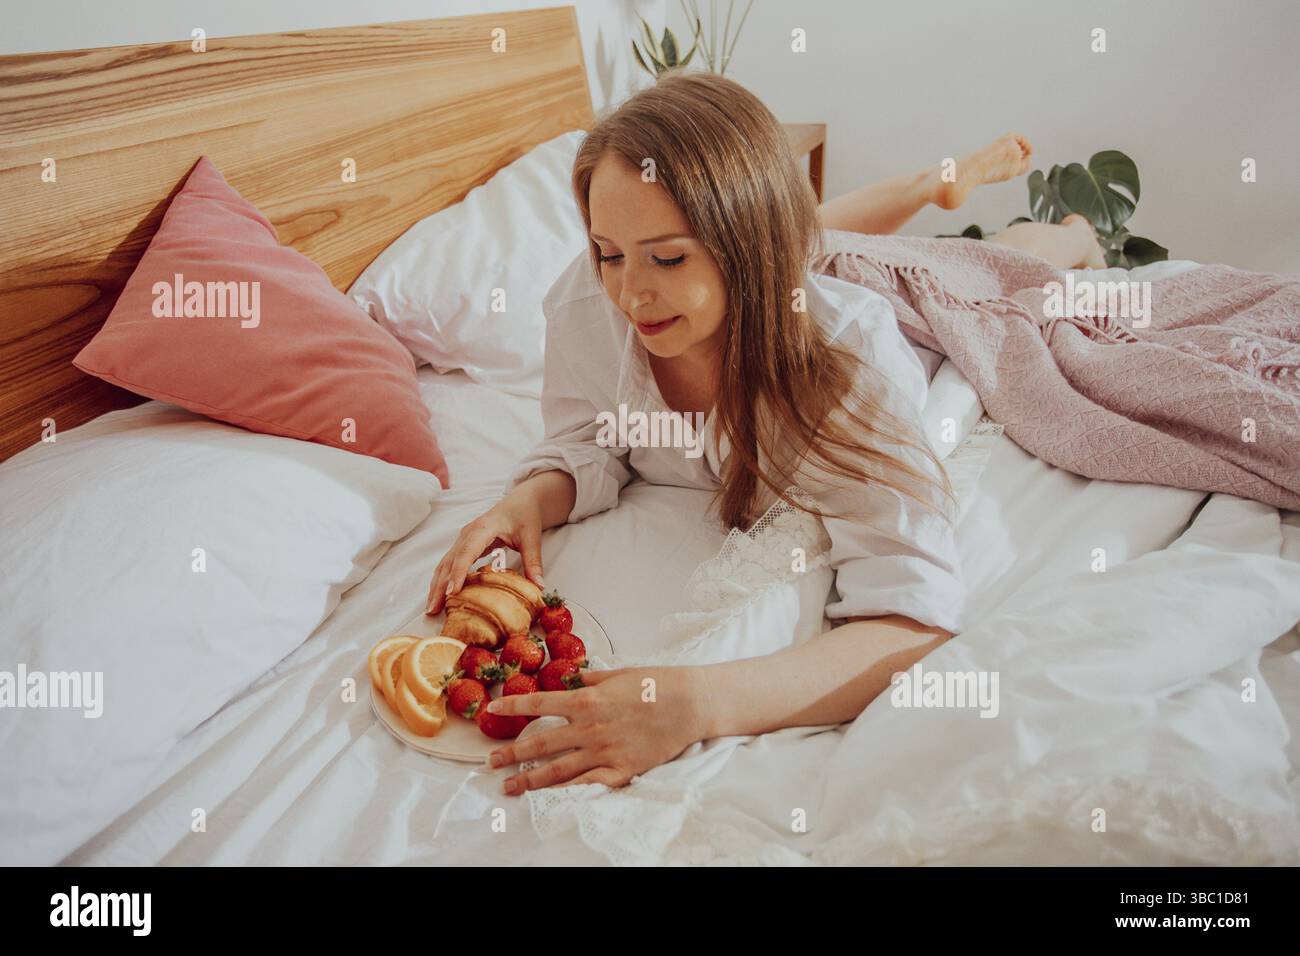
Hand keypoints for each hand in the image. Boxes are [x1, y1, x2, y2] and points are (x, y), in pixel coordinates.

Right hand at [426, 497, 543, 614]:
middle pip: (450, 561)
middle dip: (440, 585)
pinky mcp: (464, 545)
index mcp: (484, 527)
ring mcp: (463, 538)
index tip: (452, 592)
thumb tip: (539, 587)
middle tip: (433, 610)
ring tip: (431, 609)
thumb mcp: (532, 538)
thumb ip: (534, 562)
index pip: (467, 552)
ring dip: (437, 585)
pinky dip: (442, 580)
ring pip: (445, 564)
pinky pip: (449, 564)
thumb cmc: (525, 516)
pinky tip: (440, 596)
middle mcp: (468, 532)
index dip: (459, 572)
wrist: (521, 501)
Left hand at [484, 666, 710, 793]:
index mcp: (586, 700)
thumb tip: (573, 677)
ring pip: (558, 770)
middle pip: (540, 743)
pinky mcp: (621, 770)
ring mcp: (604, 751)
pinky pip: (588, 785)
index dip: (512, 708)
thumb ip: (593, 678)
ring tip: (508, 787)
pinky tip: (549, 798)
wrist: (691, 704)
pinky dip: (567, 792)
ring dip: (529, 780)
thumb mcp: (621, 673)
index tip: (492, 712)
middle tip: (490, 763)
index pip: (538, 704)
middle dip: (511, 754)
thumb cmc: (658, 683)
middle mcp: (589, 728)